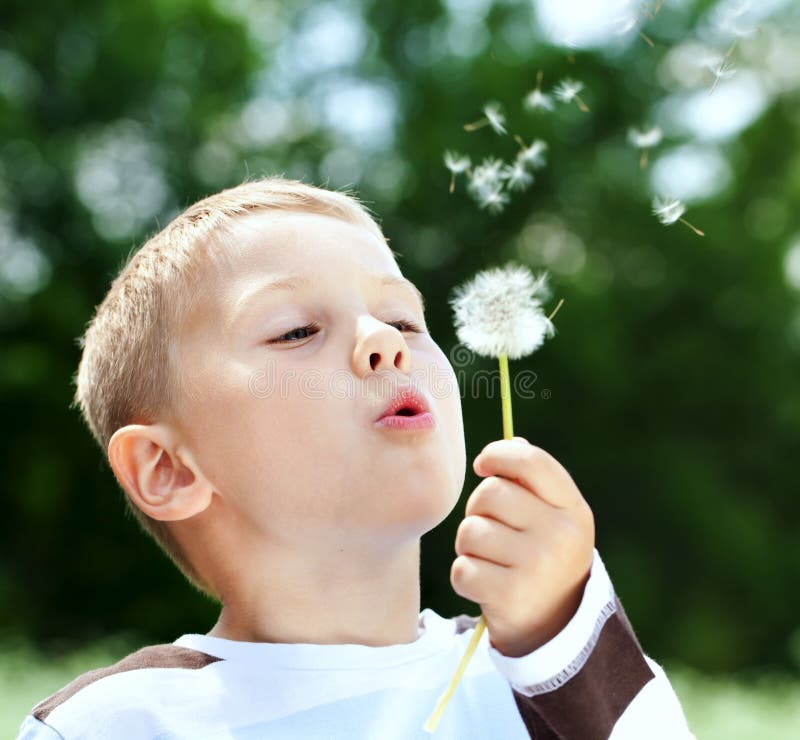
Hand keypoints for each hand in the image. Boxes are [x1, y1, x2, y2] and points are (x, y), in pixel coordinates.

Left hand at [451, 436, 594, 657]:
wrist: (556, 628)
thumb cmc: (544, 557)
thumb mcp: (554, 518)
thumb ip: (533, 480)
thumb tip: (511, 443)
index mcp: (573, 509)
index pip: (530, 461)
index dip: (497, 455)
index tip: (482, 466)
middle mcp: (560, 535)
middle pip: (490, 492)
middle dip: (478, 508)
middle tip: (490, 529)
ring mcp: (537, 567)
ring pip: (470, 531)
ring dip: (469, 545)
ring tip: (489, 560)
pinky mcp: (510, 596)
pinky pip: (462, 569)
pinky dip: (465, 578)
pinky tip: (485, 585)